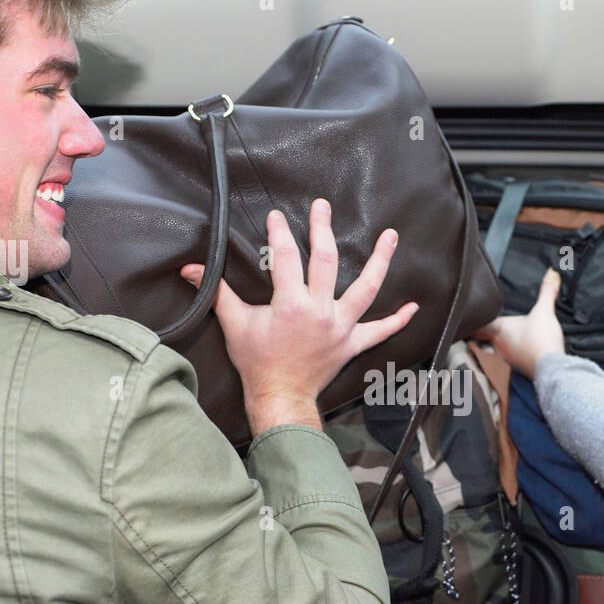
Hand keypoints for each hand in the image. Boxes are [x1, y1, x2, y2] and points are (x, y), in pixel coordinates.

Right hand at [181, 198, 417, 433]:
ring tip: (391, 237)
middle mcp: (321, 312)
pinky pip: (380, 331)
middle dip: (323, 230)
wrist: (280, 396)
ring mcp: (341, 328)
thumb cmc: (257, 362)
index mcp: (291, 305)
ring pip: (367, 289)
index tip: (278, 216)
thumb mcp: (234, 324)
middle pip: (327, 261)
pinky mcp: (352, 344)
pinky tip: (412, 307)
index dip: (281, 234)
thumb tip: (190, 269)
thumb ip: (215, 292)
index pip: (287, 258)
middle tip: (322, 206)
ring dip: (380, 261)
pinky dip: (397, 320)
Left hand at [475, 268, 564, 379]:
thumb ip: (547, 291)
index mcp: (499, 330)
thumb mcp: (545, 311)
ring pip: (490, 353)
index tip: (463, 320)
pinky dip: (504, 358)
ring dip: (489, 348)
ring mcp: (505, 360)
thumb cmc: (542, 340)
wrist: (551, 368)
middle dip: (477, 335)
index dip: (468, 323)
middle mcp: (497, 346)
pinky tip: (511, 355)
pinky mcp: (516, 370)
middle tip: (473, 330)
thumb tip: (552, 272)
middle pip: (479, 341)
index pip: (476, 326)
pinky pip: (504, 363)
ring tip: (488, 342)